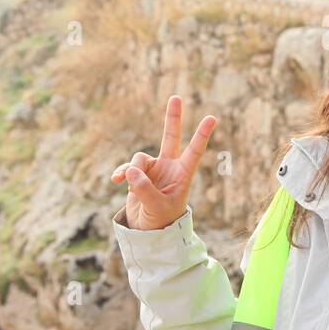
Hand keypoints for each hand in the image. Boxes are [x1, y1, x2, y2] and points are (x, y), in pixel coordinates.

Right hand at [110, 95, 216, 229]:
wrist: (148, 232)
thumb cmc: (162, 220)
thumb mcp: (156, 207)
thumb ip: (145, 189)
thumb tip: (131, 170)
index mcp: (182, 174)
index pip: (194, 151)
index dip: (202, 135)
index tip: (212, 118)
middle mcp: (169, 167)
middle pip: (170, 137)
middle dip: (172, 118)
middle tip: (176, 97)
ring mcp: (153, 169)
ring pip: (140, 158)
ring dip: (133, 170)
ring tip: (131, 187)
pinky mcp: (138, 175)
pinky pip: (128, 168)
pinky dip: (122, 173)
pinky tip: (116, 181)